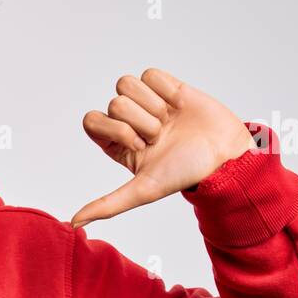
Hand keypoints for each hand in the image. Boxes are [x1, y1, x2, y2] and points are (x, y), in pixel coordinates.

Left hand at [72, 68, 255, 227]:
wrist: (224, 155)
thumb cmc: (185, 173)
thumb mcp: (143, 190)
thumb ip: (108, 204)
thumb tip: (73, 224)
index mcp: (115, 143)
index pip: (91, 120)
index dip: (117, 130)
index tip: (140, 146)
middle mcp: (127, 121)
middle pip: (114, 102)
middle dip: (141, 121)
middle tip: (161, 136)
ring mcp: (145, 102)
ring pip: (127, 84)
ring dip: (152, 105)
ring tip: (170, 121)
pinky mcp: (165, 86)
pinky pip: (150, 74)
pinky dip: (166, 90)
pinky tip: (179, 106)